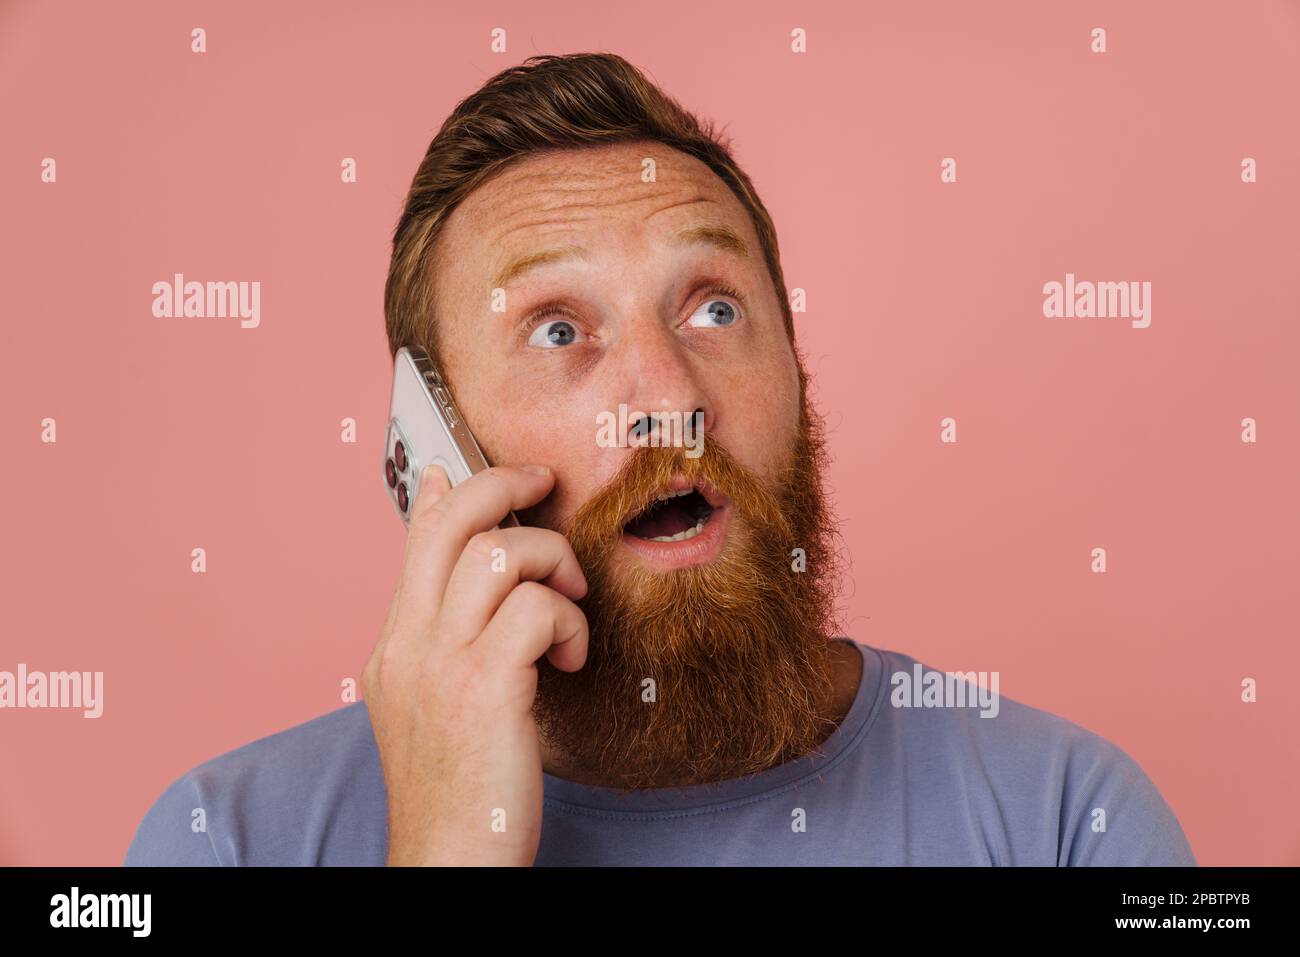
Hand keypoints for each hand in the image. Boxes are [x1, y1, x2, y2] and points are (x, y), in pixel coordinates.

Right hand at [362, 463, 587, 865]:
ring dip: (553, 562)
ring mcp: (440, 663)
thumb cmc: (461, 789)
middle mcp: (408, 644)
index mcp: (395, 645)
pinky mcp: (484, 687)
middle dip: (505, 484)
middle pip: (451, 519)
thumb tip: (471, 591)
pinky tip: (574, 659)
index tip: (477, 469)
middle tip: (546, 488)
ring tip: (571, 604)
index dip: (454, 488)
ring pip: (501, 554)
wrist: (449, 864)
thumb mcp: (436, 703)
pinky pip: (538, 609)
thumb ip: (450, 636)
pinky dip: (570, 622)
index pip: (416, 537)